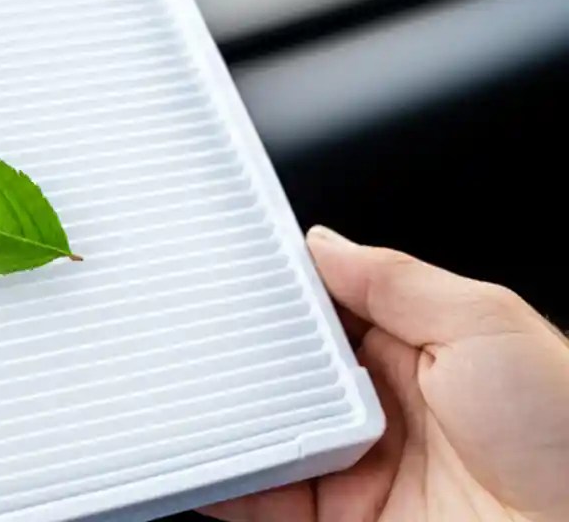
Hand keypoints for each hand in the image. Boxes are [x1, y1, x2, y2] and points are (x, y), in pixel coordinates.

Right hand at [202, 226, 568, 521]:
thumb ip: (398, 281)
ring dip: (234, 416)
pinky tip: (211, 458)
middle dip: (251, 354)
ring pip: (270, 431)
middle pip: (289, 369)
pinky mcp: (339, 519)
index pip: (331, 305)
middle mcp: (385, 407)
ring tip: (204, 395)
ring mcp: (358, 466)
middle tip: (220, 337)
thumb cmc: (568, 439)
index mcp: (422, 347)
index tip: (242, 271)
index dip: (286, 289)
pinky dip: (229, 481)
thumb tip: (322, 243)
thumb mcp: (488, 324)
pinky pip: (265, 499)